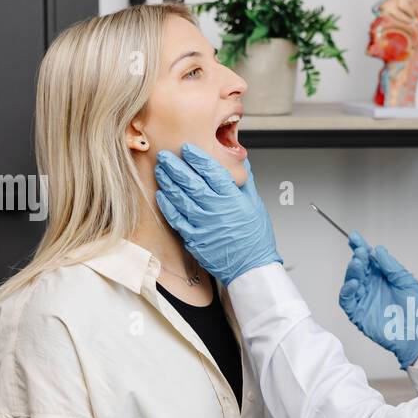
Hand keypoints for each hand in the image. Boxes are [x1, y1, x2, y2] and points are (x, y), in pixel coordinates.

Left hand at [153, 144, 281, 284]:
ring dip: (168, 183)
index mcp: (233, 200)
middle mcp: (217, 210)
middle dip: (176, 167)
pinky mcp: (195, 239)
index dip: (198, 158)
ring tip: (161, 170)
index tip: (188, 149)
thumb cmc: (256, 238)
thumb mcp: (256, 206)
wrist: (252, 268)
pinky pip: (177, 220)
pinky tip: (162, 195)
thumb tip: (240, 162)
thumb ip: (245, 183)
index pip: (212, 172)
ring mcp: (204, 226)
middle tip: (165, 155)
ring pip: (181, 199)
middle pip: (192, 183)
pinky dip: (168, 206)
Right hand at [339, 230, 417, 368]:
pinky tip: (353, 283)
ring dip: (352, 272)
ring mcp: (364, 300)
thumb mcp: (407, 281)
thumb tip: (377, 250)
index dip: (360, 247)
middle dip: (357, 258)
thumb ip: (391, 266)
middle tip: (359, 251)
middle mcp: (371, 287)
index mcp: (382, 277)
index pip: (368, 260)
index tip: (354, 237)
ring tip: (357, 264)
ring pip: (351, 282)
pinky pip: (347, 301)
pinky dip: (346, 291)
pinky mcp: (359, 314)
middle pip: (358, 269)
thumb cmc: (417, 310)